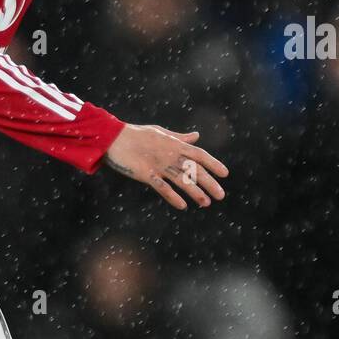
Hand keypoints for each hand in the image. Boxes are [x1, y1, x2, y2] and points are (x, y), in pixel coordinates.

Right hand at [105, 124, 227, 210]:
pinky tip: (182, 206)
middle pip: (194, 170)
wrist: (113, 137)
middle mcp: (170, 155)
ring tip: (206, 203)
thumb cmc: (136, 134)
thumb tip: (196, 136)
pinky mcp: (146, 174)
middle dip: (209, 183)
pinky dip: (172, 197)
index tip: (225, 174)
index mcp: (175, 144)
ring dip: (195, 193)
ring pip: (182, 180)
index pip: (199, 155)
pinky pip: (162, 187)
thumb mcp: (161, 132)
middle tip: (221, 195)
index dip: (213, 164)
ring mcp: (158, 165)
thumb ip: (180, 137)